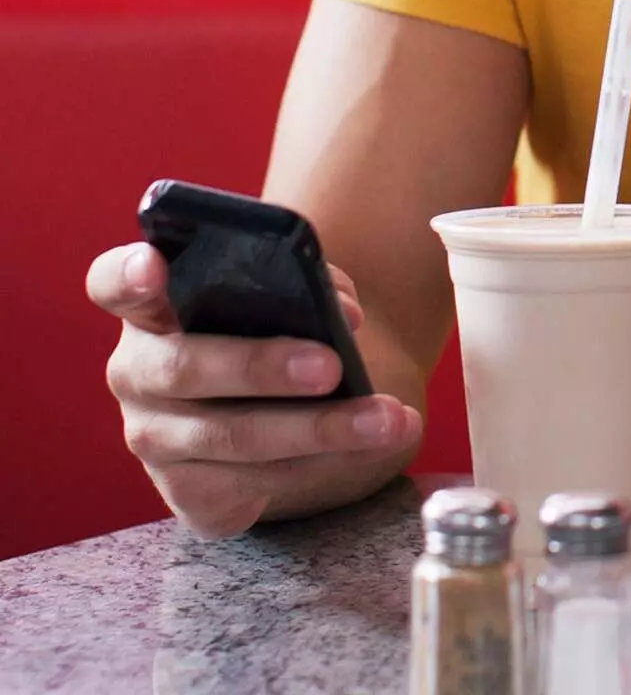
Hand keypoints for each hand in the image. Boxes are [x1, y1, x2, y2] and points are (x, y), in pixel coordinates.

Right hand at [85, 243, 421, 537]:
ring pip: (231, 436)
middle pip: (183, 367)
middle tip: (331, 365)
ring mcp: (156, 439)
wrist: (286, 415)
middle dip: (261, 367)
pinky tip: (369, 450)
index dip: (129, 276)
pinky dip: (318, 468)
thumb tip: (344, 315)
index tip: (153, 266)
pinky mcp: (187, 492)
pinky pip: (251, 486)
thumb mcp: (294, 301)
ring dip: (318, 429)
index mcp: (153, 309)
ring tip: (387, 418)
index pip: (115, 284)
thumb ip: (314, 289)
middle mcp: (138, 373)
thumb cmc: (277, 337)